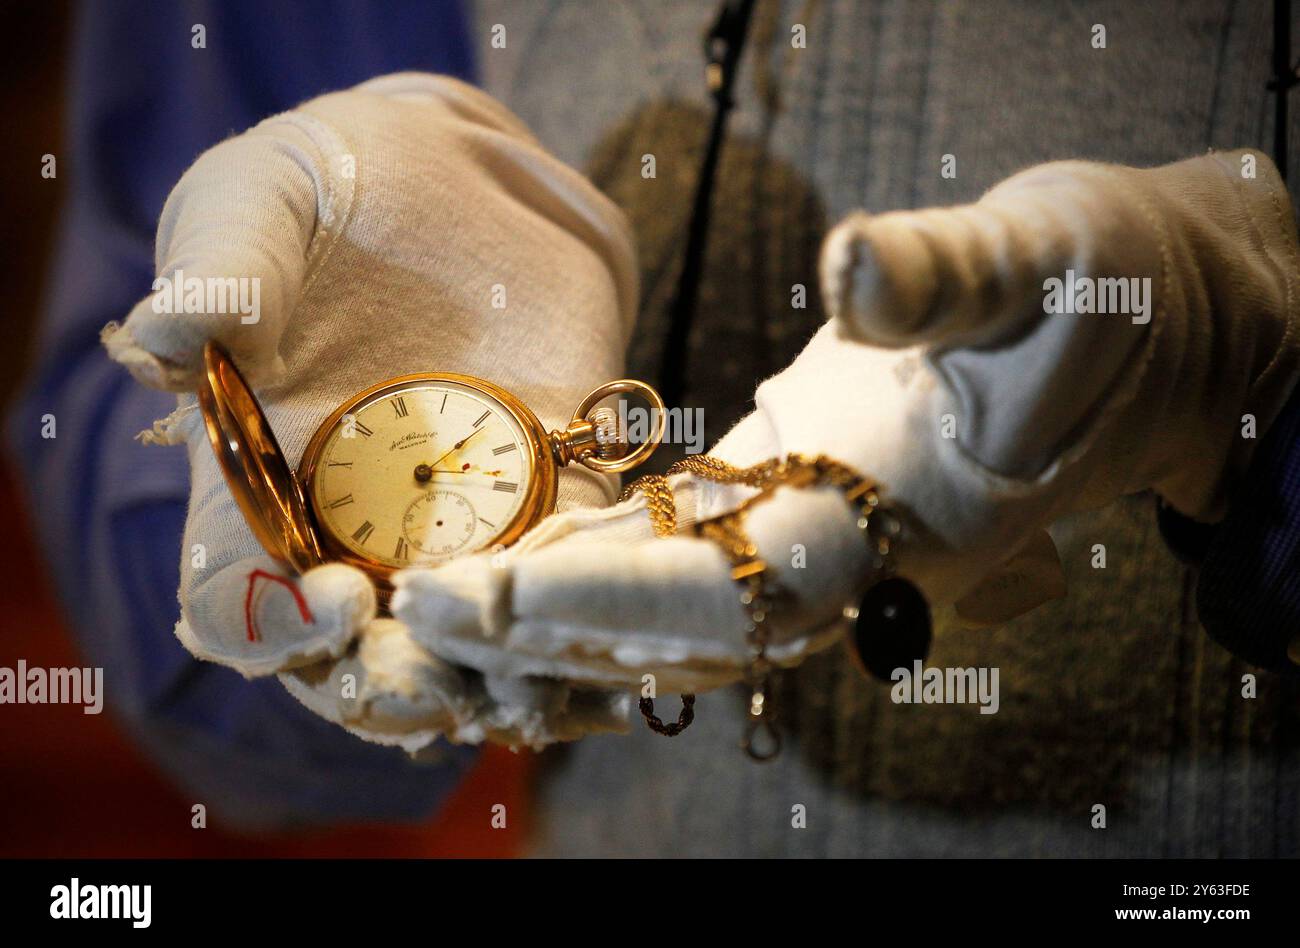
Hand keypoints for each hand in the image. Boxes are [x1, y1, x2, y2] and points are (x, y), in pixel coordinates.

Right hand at [103, 73, 637, 747]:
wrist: (446, 166)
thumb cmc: (320, 185)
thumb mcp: (251, 202)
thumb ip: (218, 268)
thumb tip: (178, 338)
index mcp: (257, 479)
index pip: (243, 604)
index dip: (276, 631)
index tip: (332, 607)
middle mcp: (358, 521)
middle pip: (372, 649)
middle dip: (412, 683)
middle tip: (454, 687)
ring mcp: (465, 508)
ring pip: (483, 629)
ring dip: (516, 666)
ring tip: (554, 682)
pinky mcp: (562, 473)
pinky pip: (580, 555)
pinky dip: (596, 593)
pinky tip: (624, 617)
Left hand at [393, 150, 1299, 697]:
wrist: (1125, 329)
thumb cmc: (1097, 294)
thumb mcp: (1042, 262)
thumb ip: (948, 279)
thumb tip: (846, 270)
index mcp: (908, 523)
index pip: (748, 591)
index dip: (624, 600)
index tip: (501, 598)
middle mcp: (848, 556)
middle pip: (686, 630)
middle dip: (555, 631)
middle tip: (419, 612)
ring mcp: (809, 533)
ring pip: (670, 617)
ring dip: (554, 625)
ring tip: (427, 611)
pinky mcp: (779, 497)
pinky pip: (677, 561)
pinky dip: (587, 576)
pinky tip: (496, 563)